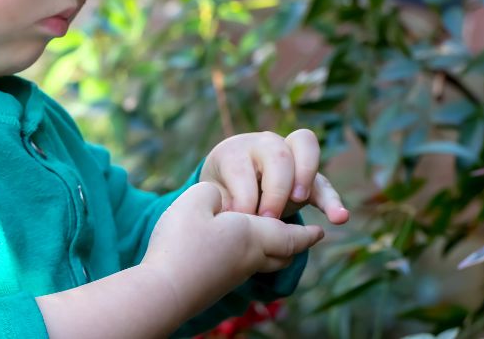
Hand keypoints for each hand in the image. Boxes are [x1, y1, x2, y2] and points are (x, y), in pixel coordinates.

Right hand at [143, 182, 325, 315]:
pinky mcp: (216, 285)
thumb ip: (214, 192)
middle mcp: (250, 258)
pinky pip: (244, 269)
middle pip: (283, 255)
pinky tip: (235, 252)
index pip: (290, 234)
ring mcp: (233, 275)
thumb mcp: (197, 199)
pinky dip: (251, 258)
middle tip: (306, 238)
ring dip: (275, 253)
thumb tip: (220, 200)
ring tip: (275, 245)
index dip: (306, 233)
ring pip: (265, 264)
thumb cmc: (181, 241)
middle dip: (296, 244)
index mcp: (254, 235)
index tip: (321, 231)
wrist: (162, 292)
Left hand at [199, 128, 349, 224]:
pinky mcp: (309, 177)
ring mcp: (290, 155)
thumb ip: (222, 207)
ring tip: (300, 200)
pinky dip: (332, 200)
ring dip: (305, 175)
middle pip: (277, 153)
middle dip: (275, 187)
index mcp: (234, 152)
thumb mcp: (214, 201)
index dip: (243, 196)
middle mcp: (263, 145)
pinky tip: (340, 218)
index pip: (241, 167)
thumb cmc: (221, 198)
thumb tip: (228, 219)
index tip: (242, 220)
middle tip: (269, 217)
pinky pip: (324, 183)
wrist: (232, 191)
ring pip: (305, 148)